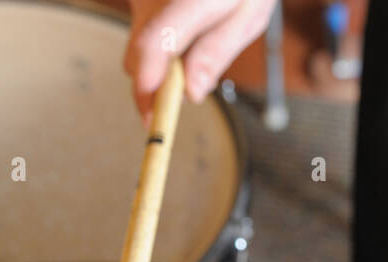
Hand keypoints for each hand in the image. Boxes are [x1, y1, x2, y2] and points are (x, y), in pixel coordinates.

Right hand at [125, 0, 276, 121]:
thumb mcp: (249, 15)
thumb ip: (217, 53)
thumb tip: (191, 94)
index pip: (153, 45)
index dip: (148, 87)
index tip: (152, 119)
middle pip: (138, 55)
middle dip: (159, 80)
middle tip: (191, 83)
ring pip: (141, 43)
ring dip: (165, 56)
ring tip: (202, 33)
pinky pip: (145, 27)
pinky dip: (164, 39)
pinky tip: (190, 20)